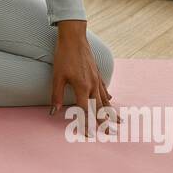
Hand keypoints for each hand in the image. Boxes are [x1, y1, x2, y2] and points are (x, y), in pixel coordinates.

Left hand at [48, 20, 117, 135]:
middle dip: (105, 122)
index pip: (84, 111)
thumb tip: (53, 112)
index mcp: (82, 87)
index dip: (86, 124)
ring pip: (105, 98)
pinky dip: (108, 96)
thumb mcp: (57, 76)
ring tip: (119, 121)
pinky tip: (111, 99)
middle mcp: (92, 85)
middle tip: (110, 134)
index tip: (89, 135)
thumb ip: (57, 95)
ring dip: (111, 111)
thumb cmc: (63, 56)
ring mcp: (96, 78)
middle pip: (99, 108)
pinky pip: (104, 87)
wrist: (74, 37)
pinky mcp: (97, 72)